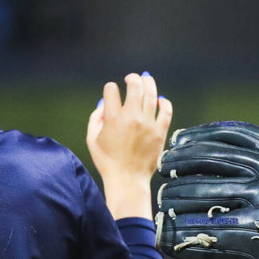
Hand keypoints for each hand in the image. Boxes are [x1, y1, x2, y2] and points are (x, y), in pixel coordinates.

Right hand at [87, 72, 173, 219]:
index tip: (111, 93)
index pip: (112, 90)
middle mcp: (132, 117)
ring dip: (148, 83)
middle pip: (135, 86)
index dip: (110, 89)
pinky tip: (160, 100)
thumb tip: (104, 103)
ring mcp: (148, 124)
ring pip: (152, 94)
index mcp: (113, 118)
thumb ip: (95, 118)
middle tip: (131, 78)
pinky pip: (166, 111)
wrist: (127, 180)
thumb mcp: (92, 139)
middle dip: (132, 78)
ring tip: (146, 80)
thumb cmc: (107, 161)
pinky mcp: (160, 132)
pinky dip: (164, 103)